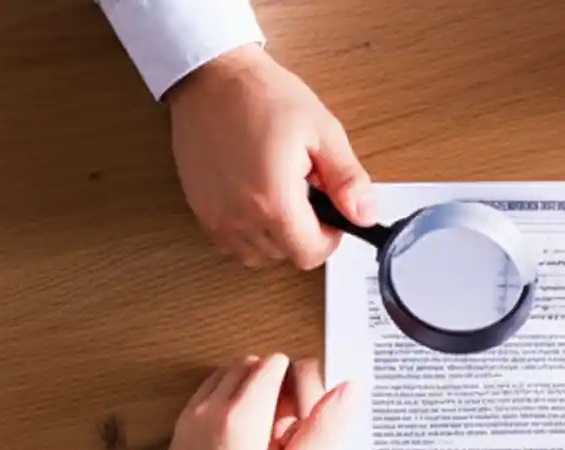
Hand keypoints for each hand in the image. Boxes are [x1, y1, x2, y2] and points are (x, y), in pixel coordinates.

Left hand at [137, 354, 353, 449]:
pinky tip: (242, 444)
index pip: (282, 363)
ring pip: (234, 372)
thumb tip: (348, 391)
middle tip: (284, 438)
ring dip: (256, 392)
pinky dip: (233, 402)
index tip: (297, 429)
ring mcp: (191, 414)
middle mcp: (211, 407)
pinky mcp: (181, 425)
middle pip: (259, 363)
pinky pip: (213, 389)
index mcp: (240, 418)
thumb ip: (321, 433)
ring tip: (263, 442)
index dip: (301, 390)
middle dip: (279, 389)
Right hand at [167, 45, 373, 269]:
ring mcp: (215, 216)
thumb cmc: (262, 96)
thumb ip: (348, 180)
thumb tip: (365, 215)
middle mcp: (240, 216)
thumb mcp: (322, 132)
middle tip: (305, 192)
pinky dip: (249, 233)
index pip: (310, 255)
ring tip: (280, 194)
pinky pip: (230, 244)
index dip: (329, 239)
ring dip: (276, 236)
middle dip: (303, 232)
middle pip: (285, 256)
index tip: (332, 216)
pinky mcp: (200, 210)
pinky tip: (257, 200)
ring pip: (257, 255)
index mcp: (274, 200)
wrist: (213, 77)